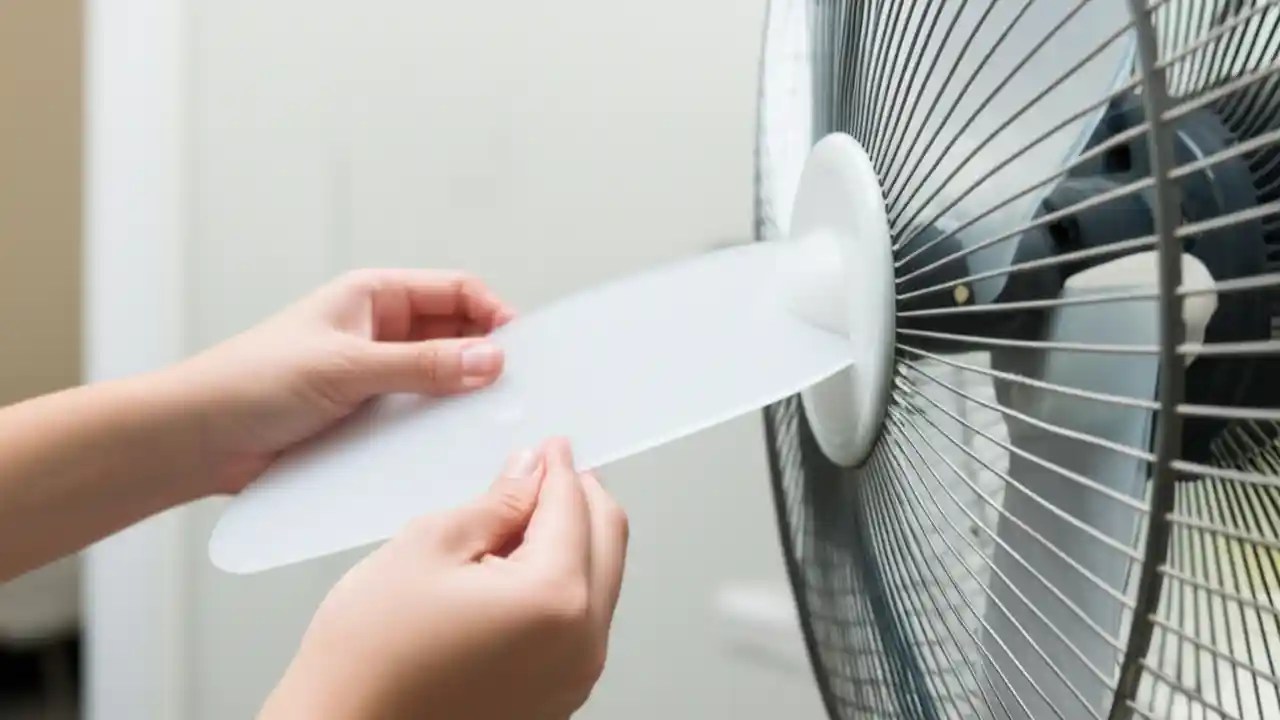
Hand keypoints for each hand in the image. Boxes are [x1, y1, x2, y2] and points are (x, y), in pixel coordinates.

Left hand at [170, 269, 514, 495]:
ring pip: (441, 380)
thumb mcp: (347, 367)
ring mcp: (376, 377)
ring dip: (463, 397)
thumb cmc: (251, 381)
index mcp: (375, 296)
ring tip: (490, 420)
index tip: (520, 349)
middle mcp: (380, 332)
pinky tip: (453, 445)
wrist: (198, 439)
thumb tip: (490, 360)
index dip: (494, 314)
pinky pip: (418, 418)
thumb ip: (422, 365)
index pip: (456, 291)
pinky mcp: (368, 418)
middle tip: (513, 389)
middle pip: (457, 335)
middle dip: (485, 358)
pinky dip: (438, 429)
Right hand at [261, 438, 628, 719]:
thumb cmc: (368, 659)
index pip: (573, 506)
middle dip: (579, 498)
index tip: (548, 448)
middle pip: (607, 541)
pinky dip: (562, 586)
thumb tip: (527, 476)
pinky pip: (580, 624)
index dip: (557, 466)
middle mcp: (580, 644)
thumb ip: (496, 504)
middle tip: (543, 474)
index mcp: (554, 599)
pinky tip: (517, 571)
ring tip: (520, 522)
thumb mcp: (429, 545)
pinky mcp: (556, 698)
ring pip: (600, 582)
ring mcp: (572, 678)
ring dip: (574, 542)